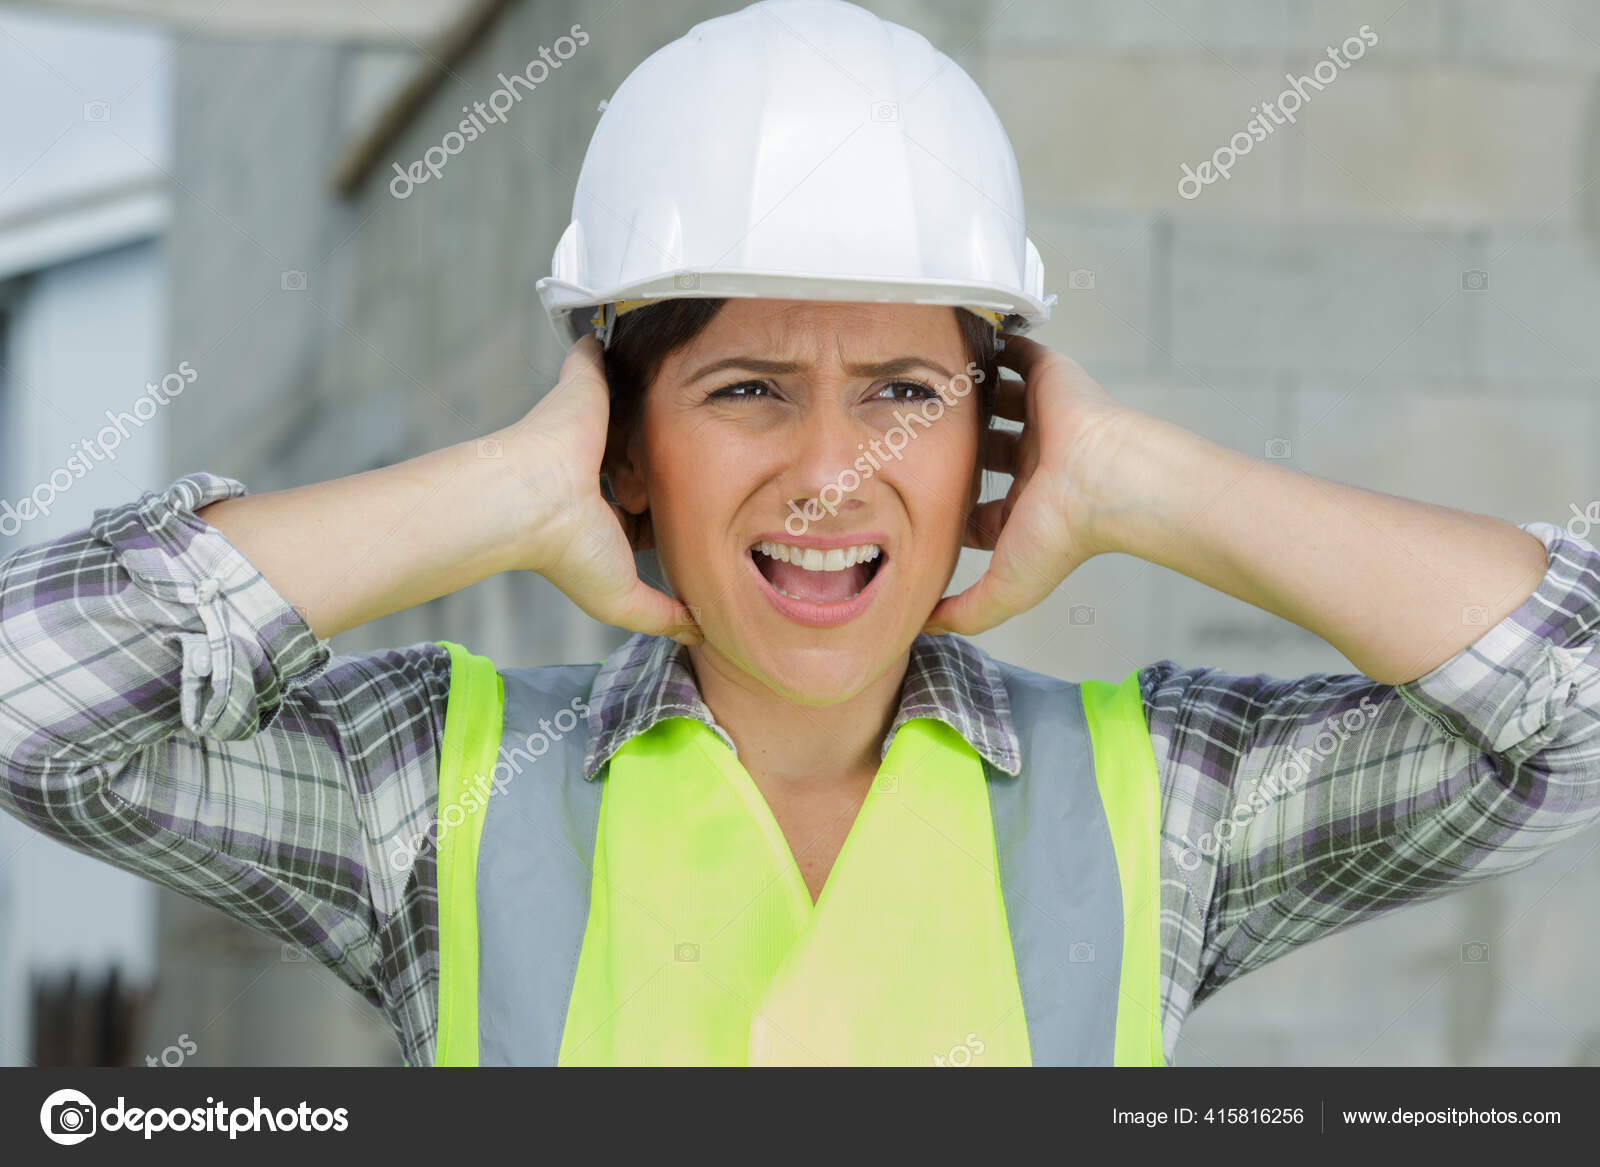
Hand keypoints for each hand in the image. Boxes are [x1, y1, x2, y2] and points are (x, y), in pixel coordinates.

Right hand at [500, 335, 702, 644]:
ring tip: (687, 401)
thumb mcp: (623, 598)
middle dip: (672, 461)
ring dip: (658, 413)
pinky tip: (644, 336)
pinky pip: (608, 362)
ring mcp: (593, 427)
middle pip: (649, 456)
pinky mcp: (585, 387)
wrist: (530, 498)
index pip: (651, 504)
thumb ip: (662, 615)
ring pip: (638, 414)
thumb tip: (701, 630)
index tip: (700, 510)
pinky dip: (618, 349)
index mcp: (605, 510)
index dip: (672, 508)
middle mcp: (601, 467)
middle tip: (701, 460)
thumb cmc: (569, 550)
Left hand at [923, 334, 1129, 636]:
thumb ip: (964, 612)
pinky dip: (994, 344)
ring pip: (997, 403)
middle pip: (984, 450)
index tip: (909, 496)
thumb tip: (919, 625)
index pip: (978, 505)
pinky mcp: (1050, 378)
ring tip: (924, 380)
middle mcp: (1033, 462)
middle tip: (907, 431)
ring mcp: (1042, 420)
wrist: (1108, 479)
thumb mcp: (1005, 590)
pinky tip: (957, 338)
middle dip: (953, 444)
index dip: (947, 502)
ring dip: (968, 393)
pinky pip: (1019, 353)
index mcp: (1025, 506)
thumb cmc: (1063, 534)